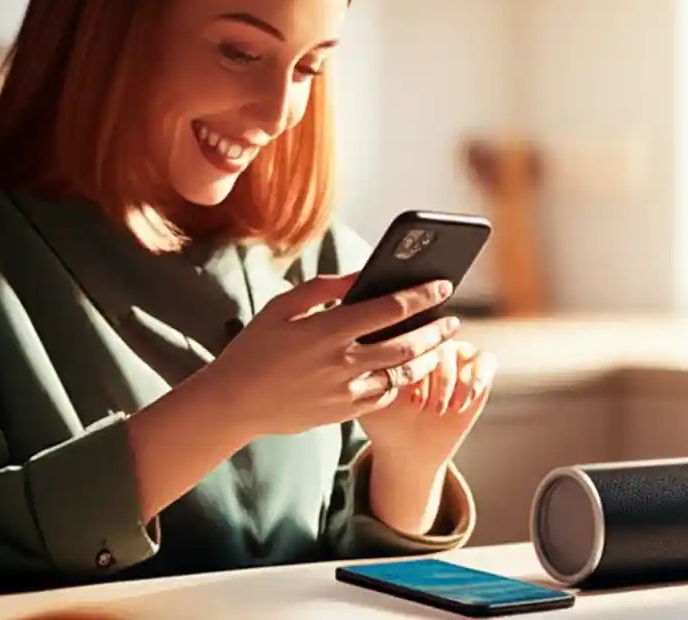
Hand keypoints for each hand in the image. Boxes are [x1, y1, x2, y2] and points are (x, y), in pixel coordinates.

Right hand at [199, 273, 462, 436]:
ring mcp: (345, 392)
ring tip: (440, 346)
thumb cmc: (256, 347)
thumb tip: (363, 273)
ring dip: (427, 358)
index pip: (390, 308)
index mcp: (329, 330)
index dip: (422, 295)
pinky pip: (384, 396)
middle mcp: (343, 362)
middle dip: (436, 330)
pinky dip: (401, 382)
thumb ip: (326, 288)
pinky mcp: (344, 413)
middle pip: (406, 344)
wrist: (234, 403)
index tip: (443, 285)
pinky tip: (407, 370)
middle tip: (453, 320)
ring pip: (402, 374)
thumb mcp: (284, 307)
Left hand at [359, 339, 495, 468]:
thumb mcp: (371, 396)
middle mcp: (432, 343)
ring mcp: (457, 355)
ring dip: (451, 381)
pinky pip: (486, 361)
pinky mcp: (479, 371)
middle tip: (421, 407)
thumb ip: (375, 372)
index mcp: (404, 342)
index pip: (415, 337)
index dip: (415, 370)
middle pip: (440, 343)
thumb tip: (381, 352)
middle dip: (435, 378)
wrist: (409, 449)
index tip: (408, 401)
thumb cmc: (385, 421)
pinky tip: (459, 404)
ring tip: (440, 409)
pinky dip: (476, 381)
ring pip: (464, 349)